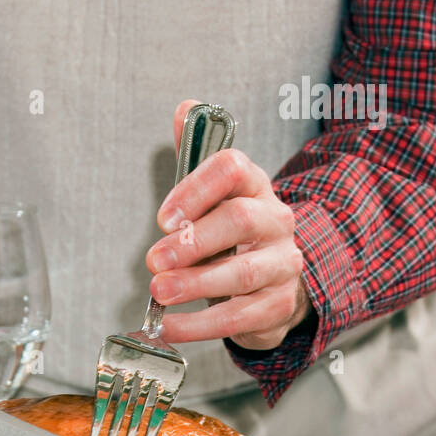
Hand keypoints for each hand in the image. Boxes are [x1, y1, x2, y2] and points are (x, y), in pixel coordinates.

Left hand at [146, 100, 310, 349]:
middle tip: (154, 259)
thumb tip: (183, 108)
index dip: (196, 189)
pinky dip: (199, 325)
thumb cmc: (233, 238)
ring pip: (242, 272)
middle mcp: (275, 221)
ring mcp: (282, 265)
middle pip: (240, 220)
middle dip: (193, 241)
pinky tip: (170, 326)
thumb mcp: (215, 197)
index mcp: (255, 186)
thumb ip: (196, 156)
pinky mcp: (277, 305)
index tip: (163, 217)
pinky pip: (238, 317)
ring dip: (195, 284)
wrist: (273, 283)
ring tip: (160, 292)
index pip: (233, 169)